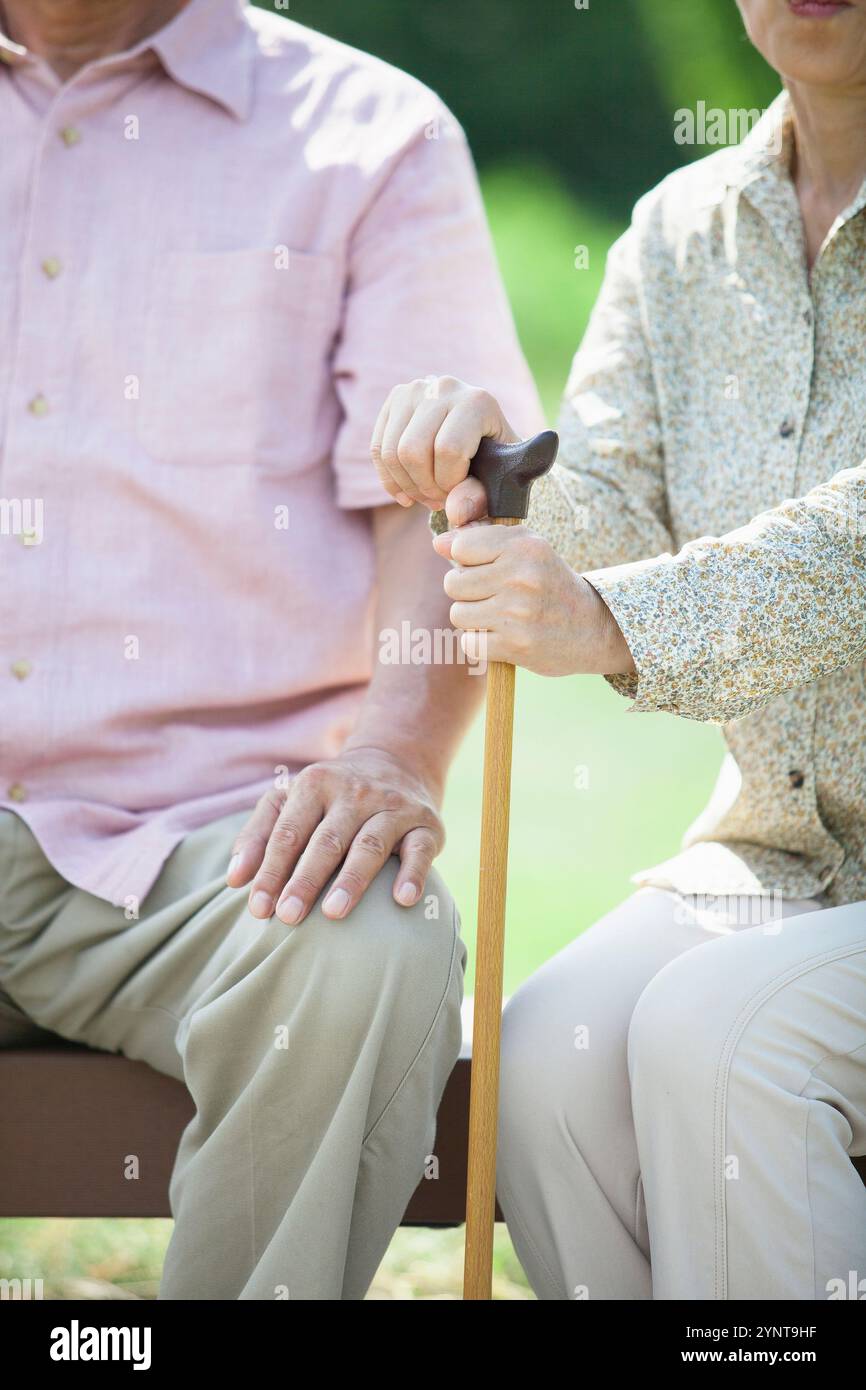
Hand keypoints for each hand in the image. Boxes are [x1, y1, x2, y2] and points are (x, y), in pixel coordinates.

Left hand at [226, 747, 444, 924]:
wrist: (397, 761)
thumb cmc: (332, 796)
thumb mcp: (292, 801)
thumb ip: (259, 836)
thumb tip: (235, 880)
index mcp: (315, 785)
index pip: (289, 832)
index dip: (271, 870)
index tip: (258, 909)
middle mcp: (355, 792)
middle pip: (327, 840)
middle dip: (306, 879)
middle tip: (288, 916)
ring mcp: (393, 807)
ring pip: (370, 844)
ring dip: (352, 879)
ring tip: (333, 913)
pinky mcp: (426, 824)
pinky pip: (420, 850)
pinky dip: (413, 873)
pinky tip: (402, 900)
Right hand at [370, 375, 516, 509]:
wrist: (484, 438)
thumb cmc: (495, 463)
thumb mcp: (498, 481)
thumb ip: (480, 498)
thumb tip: (454, 513)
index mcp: (477, 402)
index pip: (448, 449)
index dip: (449, 483)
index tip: (459, 494)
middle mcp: (443, 388)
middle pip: (412, 451)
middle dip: (424, 487)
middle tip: (441, 500)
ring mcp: (414, 390)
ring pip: (391, 452)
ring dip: (407, 486)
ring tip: (428, 496)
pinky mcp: (394, 401)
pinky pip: (378, 449)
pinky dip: (390, 479)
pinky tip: (408, 494)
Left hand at [434, 523, 635, 676]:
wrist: (591, 628)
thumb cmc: (549, 583)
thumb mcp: (526, 549)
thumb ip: (481, 540)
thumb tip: (438, 543)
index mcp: (524, 546)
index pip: (461, 547)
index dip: (466, 560)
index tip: (486, 568)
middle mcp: (521, 576)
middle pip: (453, 583)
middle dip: (466, 592)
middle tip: (492, 596)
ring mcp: (518, 612)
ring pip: (458, 614)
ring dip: (472, 619)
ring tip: (498, 616)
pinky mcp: (515, 645)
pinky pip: (469, 643)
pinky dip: (480, 643)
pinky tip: (501, 636)